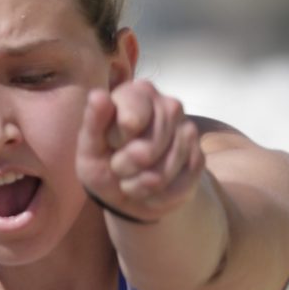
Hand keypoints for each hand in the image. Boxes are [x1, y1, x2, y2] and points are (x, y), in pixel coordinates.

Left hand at [76, 80, 205, 224]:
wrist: (127, 193)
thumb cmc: (105, 163)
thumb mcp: (89, 147)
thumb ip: (93, 122)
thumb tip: (98, 96)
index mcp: (140, 93)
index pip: (130, 120)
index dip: (116, 140)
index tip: (111, 142)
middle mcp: (169, 106)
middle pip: (147, 150)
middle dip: (126, 167)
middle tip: (119, 166)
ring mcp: (188, 131)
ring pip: (162, 172)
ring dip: (139, 185)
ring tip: (132, 180)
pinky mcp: (198, 159)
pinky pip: (177, 187)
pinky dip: (157, 197)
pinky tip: (150, 190)